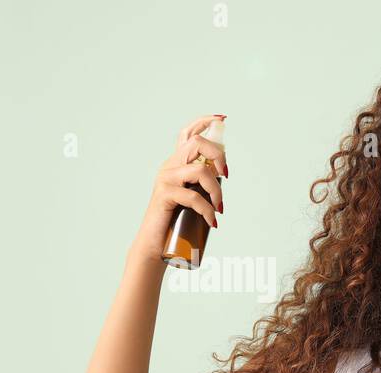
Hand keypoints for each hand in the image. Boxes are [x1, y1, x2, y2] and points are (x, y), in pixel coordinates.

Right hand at [128, 114, 227, 263]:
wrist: (154, 244)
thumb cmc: (175, 223)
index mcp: (176, 163)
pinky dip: (207, 209)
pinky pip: (193, 196)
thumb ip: (201, 184)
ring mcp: (165, 179)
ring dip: (217, 190)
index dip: (204, 121)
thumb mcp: (190, 198)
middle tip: (226, 176)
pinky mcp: (164, 194)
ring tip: (219, 209)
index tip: (222, 118)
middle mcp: (169, 166)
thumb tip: (223, 177)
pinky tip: (212, 221)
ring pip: (200, 170)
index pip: (187, 133)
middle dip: (219, 155)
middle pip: (197, 143)